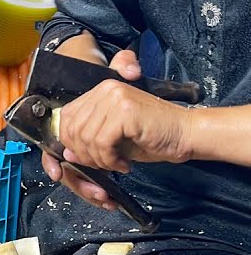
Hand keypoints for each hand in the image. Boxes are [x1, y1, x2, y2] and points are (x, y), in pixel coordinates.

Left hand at [43, 49, 193, 209]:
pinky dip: (109, 159)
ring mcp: (115, 97)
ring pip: (86, 137)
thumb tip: (66, 152)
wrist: (187, 134)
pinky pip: (101, 142)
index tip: (89, 157)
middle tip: (103, 165)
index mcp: (100, 92)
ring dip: (99, 160)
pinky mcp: (125, 111)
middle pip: (73, 127)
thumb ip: (90, 140)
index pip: (68, 116)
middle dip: (84, 154)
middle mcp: (105, 89)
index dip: (71, 142)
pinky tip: (124, 164)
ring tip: (116, 165)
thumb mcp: (115, 138)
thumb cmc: (153, 137)